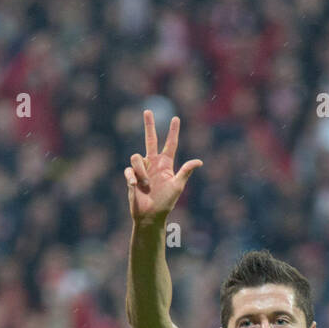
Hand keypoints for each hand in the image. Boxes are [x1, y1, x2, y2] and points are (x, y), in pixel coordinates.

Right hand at [124, 112, 202, 227]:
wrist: (150, 216)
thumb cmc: (165, 203)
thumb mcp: (177, 186)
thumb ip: (185, 172)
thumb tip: (199, 161)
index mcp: (166, 165)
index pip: (170, 145)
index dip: (173, 132)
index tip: (176, 119)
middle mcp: (153, 163)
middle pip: (150, 139)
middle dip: (149, 125)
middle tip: (148, 111)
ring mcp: (142, 169)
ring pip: (136, 157)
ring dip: (141, 171)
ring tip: (146, 184)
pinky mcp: (131, 176)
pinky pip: (129, 169)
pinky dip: (132, 177)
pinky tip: (135, 186)